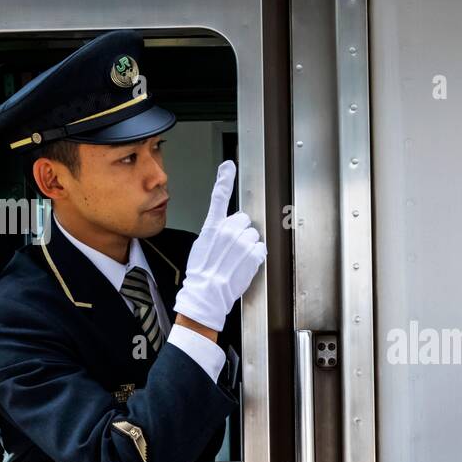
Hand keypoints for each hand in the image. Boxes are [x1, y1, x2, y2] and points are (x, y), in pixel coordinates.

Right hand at [173, 160, 265, 330]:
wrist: (207, 295)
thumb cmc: (201, 274)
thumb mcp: (201, 246)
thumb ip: (214, 232)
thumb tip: (223, 228)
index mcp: (212, 227)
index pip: (219, 198)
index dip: (224, 180)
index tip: (229, 166)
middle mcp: (228, 232)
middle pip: (243, 220)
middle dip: (240, 232)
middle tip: (231, 249)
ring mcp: (242, 243)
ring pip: (253, 234)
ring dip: (248, 244)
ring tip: (236, 259)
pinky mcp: (254, 254)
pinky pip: (260, 248)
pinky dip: (255, 256)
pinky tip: (244, 264)